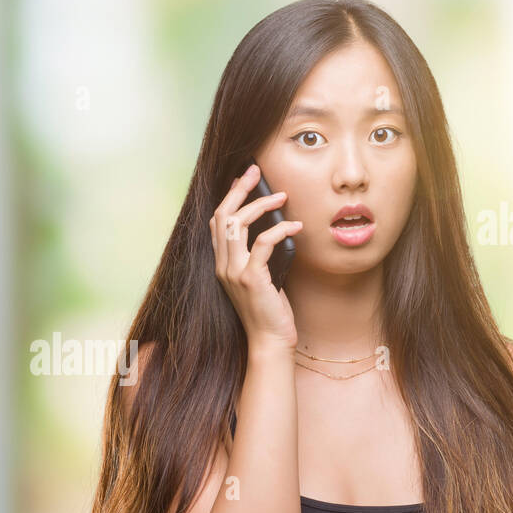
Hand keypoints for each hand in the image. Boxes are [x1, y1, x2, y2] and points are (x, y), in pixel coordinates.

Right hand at [208, 164, 300, 351]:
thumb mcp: (262, 276)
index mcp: (222, 263)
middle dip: (239, 189)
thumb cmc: (270, 310)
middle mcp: (222, 265)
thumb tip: (275, 226)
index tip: (244, 178)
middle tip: (257, 171)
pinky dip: (281, 229)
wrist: (270, 341)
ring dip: (261, 204)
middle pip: (222, 215)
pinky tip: (296, 226)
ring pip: (237, 224)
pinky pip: (263, 243)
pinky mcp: (251, 279)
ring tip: (282, 197)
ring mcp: (233, 272)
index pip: (217, 221)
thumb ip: (260, 254)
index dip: (229, 196)